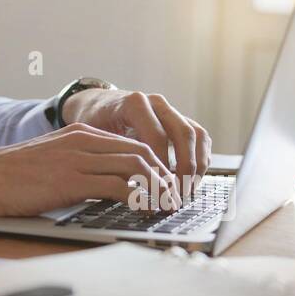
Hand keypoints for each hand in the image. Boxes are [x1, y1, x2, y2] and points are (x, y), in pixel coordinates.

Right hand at [0, 122, 183, 215]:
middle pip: (141, 152)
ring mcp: (78, 159)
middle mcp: (83, 141)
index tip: (166, 185)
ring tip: (167, 206)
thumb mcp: (52, 159)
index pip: (132, 144)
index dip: (156, 165)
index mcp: (80, 134)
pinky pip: (117, 187)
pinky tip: (144, 210)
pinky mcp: (71, 181)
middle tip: (175, 197)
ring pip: (135, 166)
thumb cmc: (12, 174)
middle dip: (164, 176)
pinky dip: (138, 198)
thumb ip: (80, 165)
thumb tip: (107, 186)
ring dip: (157, 188)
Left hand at [61, 88, 211, 197]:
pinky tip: (190, 180)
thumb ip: (110, 153)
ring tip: (186, 189)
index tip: (159, 187)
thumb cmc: (94, 122)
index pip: (158, 136)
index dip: (161, 165)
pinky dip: (200, 159)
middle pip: (184, 133)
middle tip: (178, 192)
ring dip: (197, 165)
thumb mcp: (94, 136)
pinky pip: (199, 137)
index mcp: (134, 104)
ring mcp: (170, 110)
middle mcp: (156, 103)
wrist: (97, 105)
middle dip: (185, 167)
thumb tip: (126, 186)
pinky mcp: (179, 119)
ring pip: (196, 134)